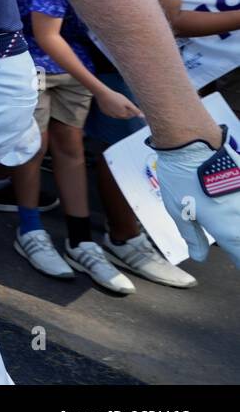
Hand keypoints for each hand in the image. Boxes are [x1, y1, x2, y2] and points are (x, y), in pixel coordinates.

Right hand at [96, 88, 141, 119]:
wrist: (103, 94)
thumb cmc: (116, 98)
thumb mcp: (128, 103)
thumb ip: (136, 111)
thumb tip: (143, 117)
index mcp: (123, 115)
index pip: (131, 115)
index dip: (133, 110)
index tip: (132, 104)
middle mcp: (116, 117)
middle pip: (124, 115)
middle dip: (127, 110)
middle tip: (126, 103)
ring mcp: (110, 114)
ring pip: (117, 114)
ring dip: (119, 110)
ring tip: (118, 102)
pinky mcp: (104, 111)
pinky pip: (110, 111)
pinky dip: (112, 109)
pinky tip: (111, 103)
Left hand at [151, 133, 239, 265]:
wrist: (193, 143)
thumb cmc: (182, 177)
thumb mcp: (179, 212)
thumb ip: (193, 237)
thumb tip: (200, 257)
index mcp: (228, 230)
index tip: (237, 269)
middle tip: (234, 251)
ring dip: (237, 230)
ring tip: (229, 231)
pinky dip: (238, 211)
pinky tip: (231, 209)